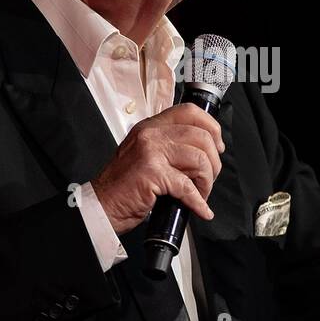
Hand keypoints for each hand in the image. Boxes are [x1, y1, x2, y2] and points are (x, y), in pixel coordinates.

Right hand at [91, 105, 225, 234]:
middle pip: (200, 136)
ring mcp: (151, 152)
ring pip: (199, 158)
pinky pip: (188, 186)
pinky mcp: (153, 173)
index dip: (211, 127)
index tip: (217, 145)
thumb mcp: (145, 154)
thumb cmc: (123, 185)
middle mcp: (150, 134)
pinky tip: (201, 209)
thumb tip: (203, 151)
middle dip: (213, 161)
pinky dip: (198, 201)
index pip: (189, 112)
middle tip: (209, 177)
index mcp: (150, 127)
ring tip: (201, 193)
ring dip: (207, 181)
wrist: (102, 204)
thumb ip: (169, 146)